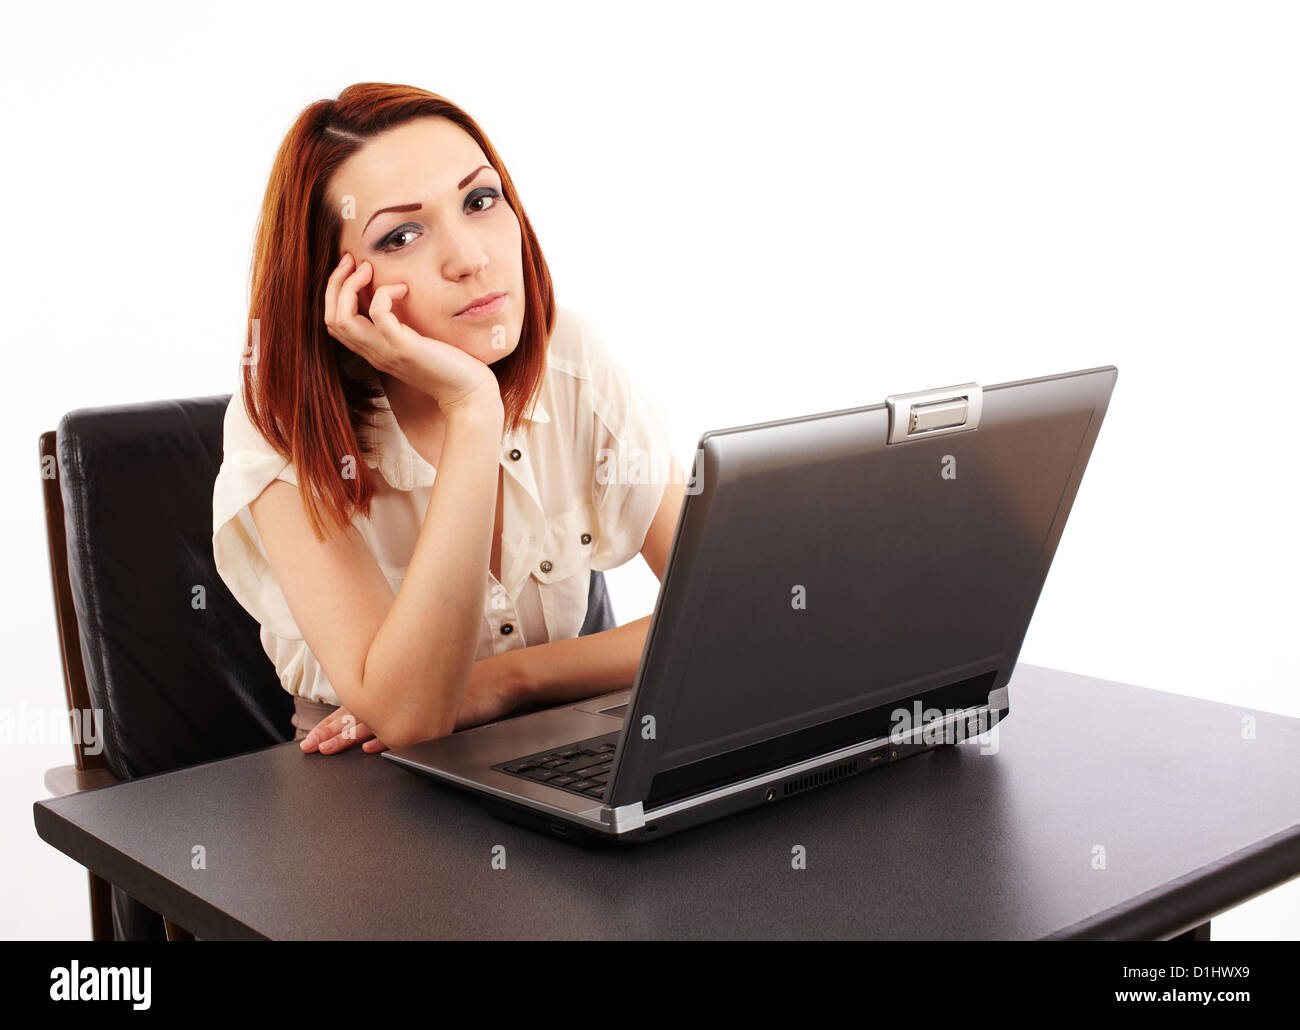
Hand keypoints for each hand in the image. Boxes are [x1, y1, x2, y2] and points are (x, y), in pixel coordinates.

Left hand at [299, 652, 525, 753]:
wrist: (498, 680)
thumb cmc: (462, 685)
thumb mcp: (425, 689)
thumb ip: (399, 701)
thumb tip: (374, 727)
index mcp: (395, 690)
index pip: (353, 707)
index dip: (329, 723)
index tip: (309, 736)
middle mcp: (400, 698)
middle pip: (355, 717)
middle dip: (329, 734)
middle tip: (308, 747)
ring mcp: (416, 711)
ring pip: (374, 725)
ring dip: (348, 738)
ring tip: (328, 748)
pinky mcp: (435, 723)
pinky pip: (406, 735)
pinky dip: (386, 741)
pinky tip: (372, 748)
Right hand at [324, 252, 501, 414]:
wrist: (467, 393)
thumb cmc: (449, 366)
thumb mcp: (416, 343)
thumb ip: (400, 326)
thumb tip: (396, 295)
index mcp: (373, 351)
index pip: (334, 323)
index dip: (335, 293)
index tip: (352, 269)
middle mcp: (373, 353)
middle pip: (331, 319)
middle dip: (335, 283)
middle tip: (353, 260)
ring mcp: (386, 352)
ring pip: (342, 318)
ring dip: (349, 286)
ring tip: (368, 269)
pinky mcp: (404, 348)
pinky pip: (378, 315)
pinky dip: (383, 293)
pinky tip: (402, 288)